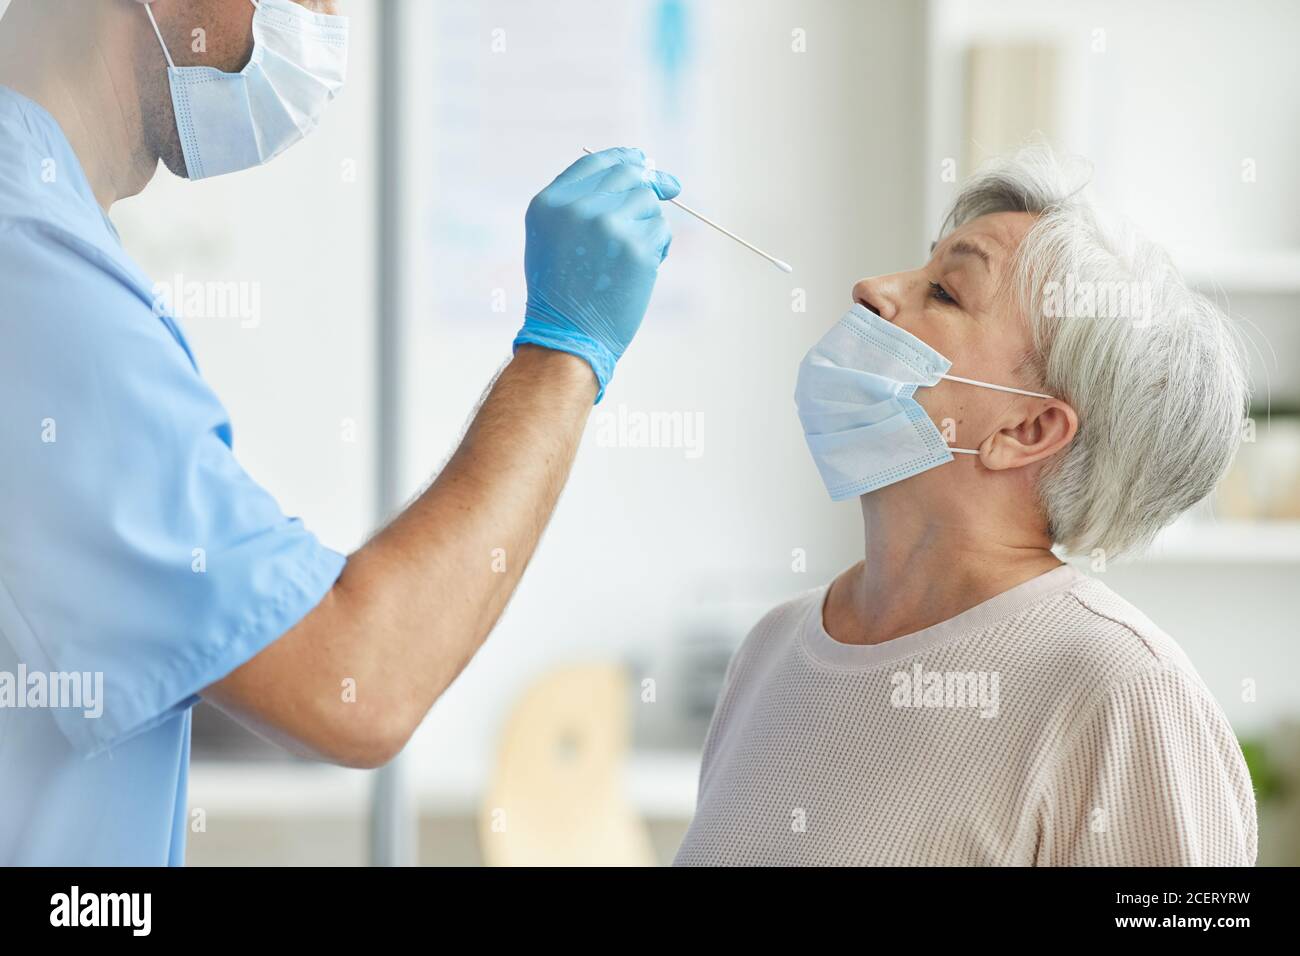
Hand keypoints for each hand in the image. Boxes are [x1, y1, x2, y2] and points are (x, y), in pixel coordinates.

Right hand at [513, 147, 680, 401]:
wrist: (567, 337)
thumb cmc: (563, 291)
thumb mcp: (553, 237)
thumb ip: (584, 201)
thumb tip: (645, 170)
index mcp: (550, 203)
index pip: (596, 162)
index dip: (625, 158)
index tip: (644, 163)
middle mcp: (577, 209)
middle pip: (628, 176)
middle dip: (648, 186)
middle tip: (668, 190)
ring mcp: (608, 227)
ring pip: (648, 203)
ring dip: (649, 225)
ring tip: (631, 255)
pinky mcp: (636, 249)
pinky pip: (661, 230)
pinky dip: (659, 247)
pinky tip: (641, 268)